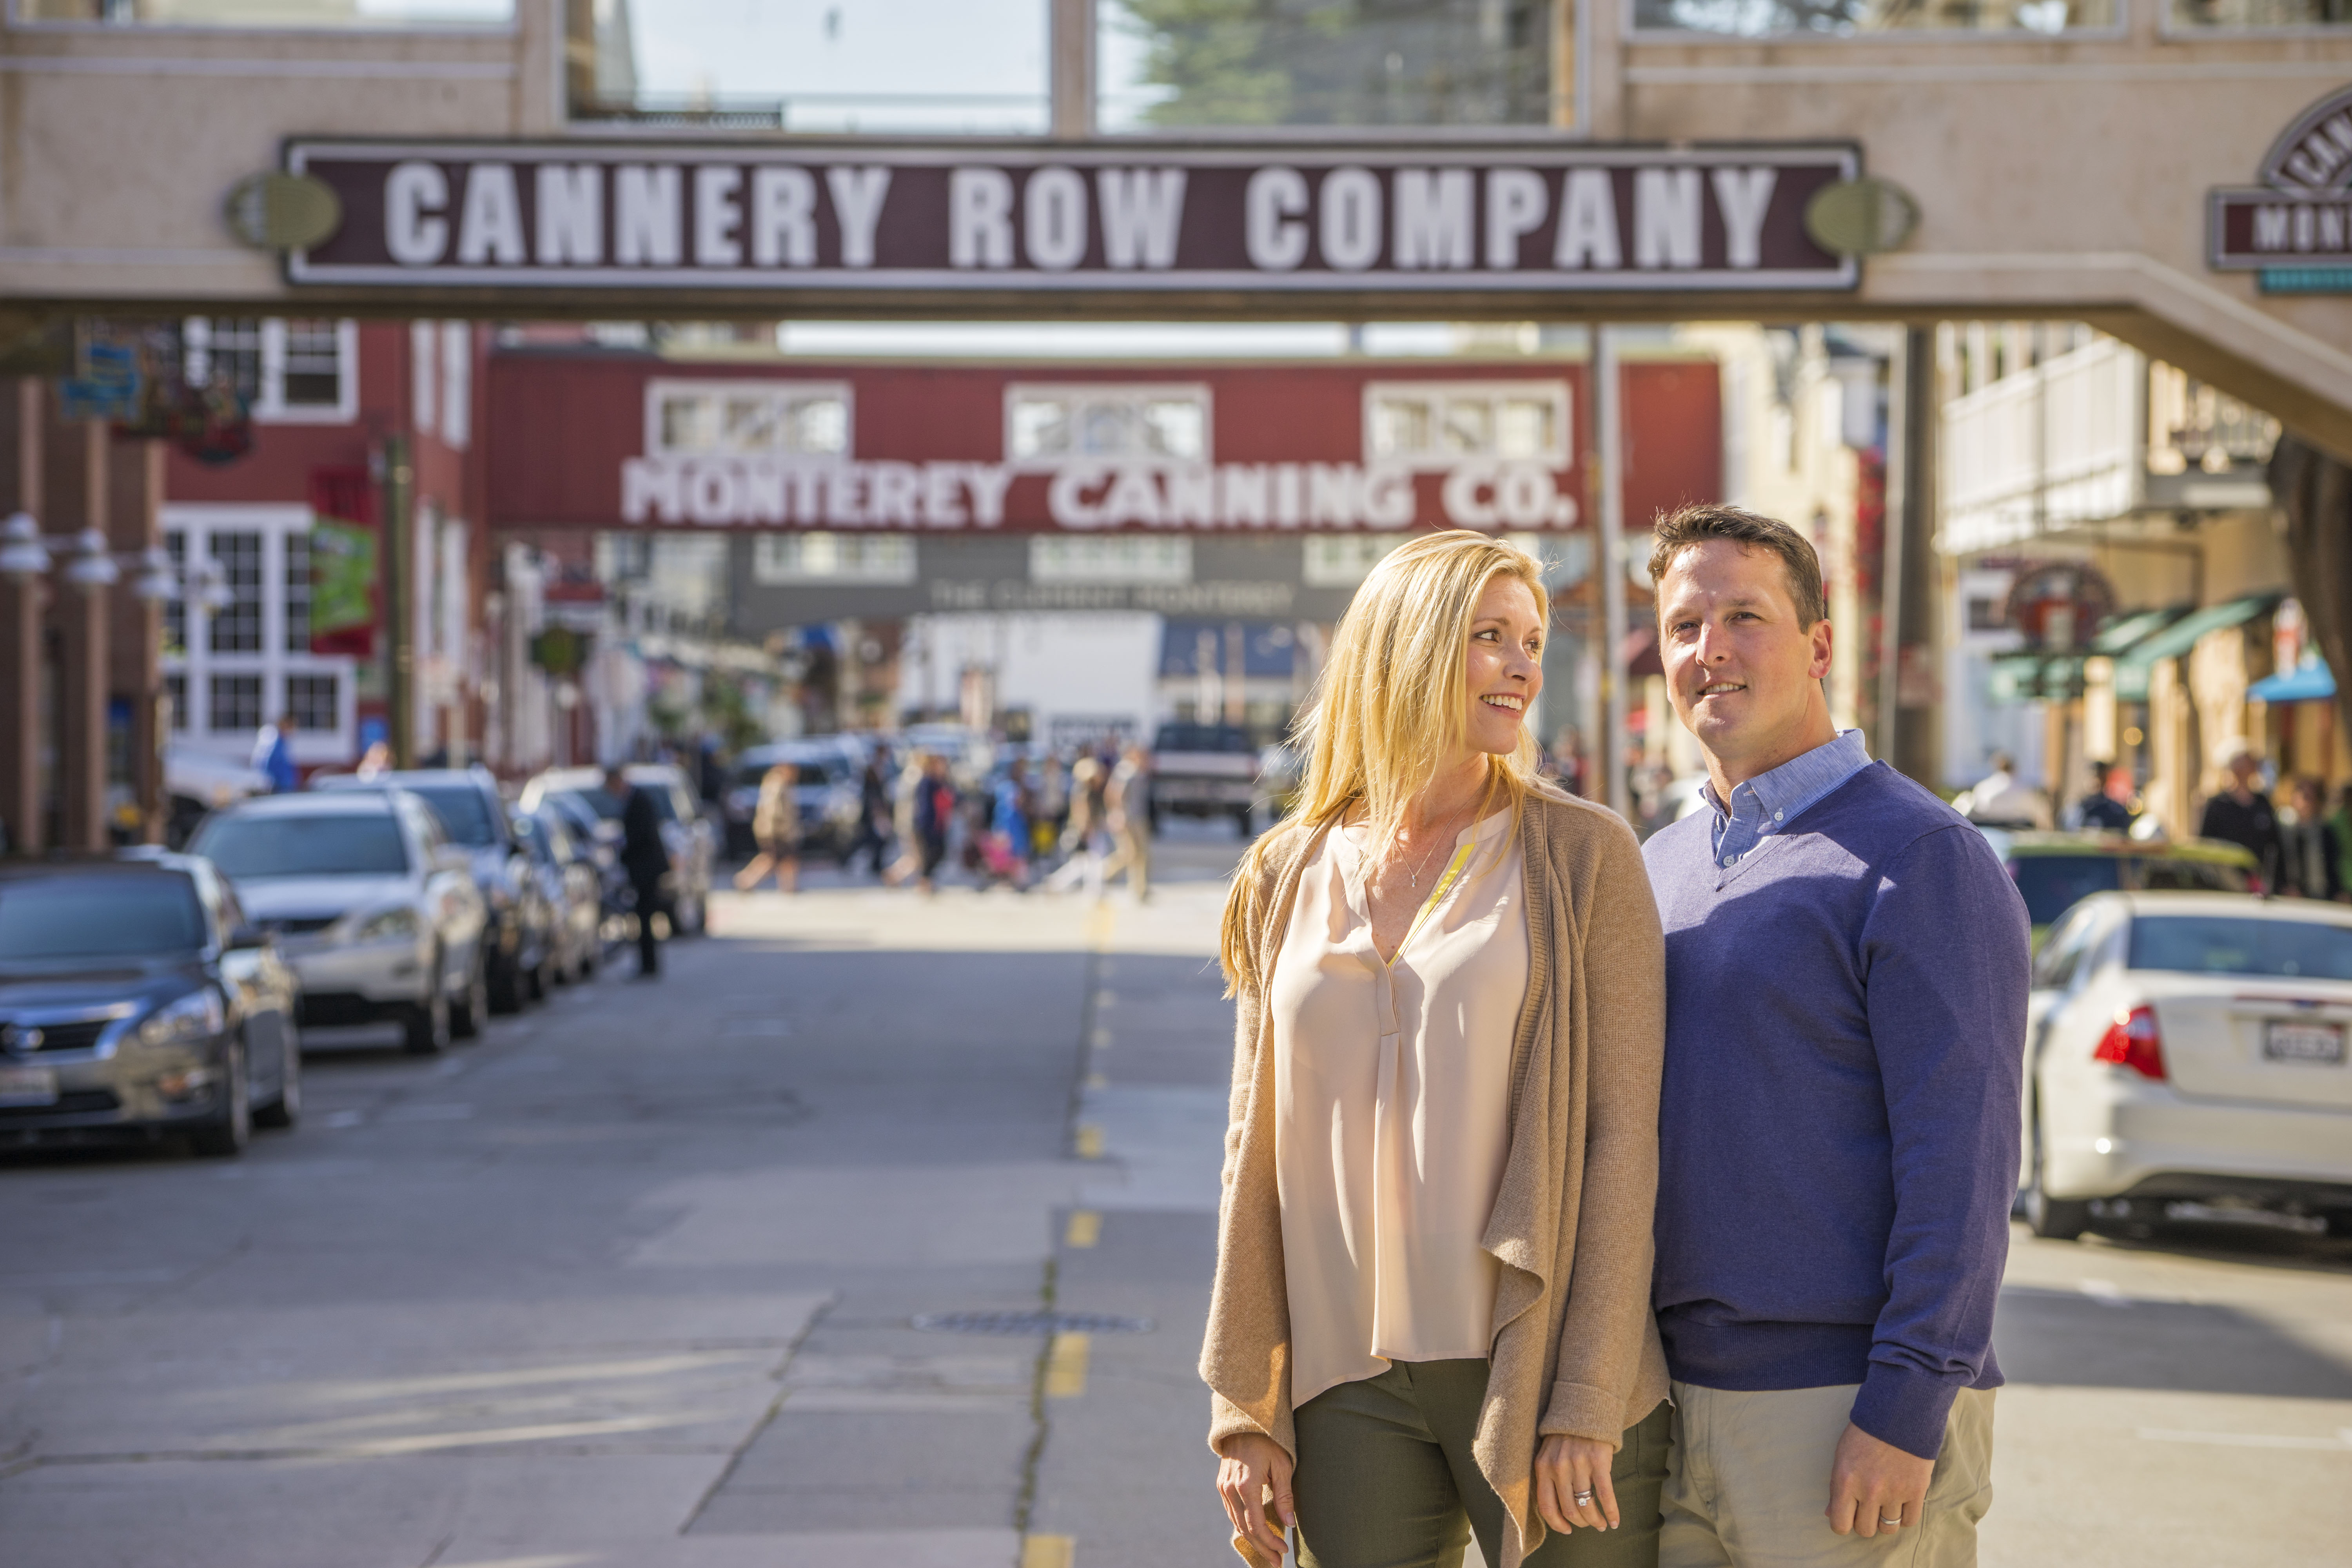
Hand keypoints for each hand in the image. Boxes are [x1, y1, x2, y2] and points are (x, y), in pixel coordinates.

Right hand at [1216, 1433, 1294, 1564]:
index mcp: (1246, 1485)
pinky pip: (1232, 1512)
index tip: (1284, 1550)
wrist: (1244, 1422)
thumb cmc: (1268, 1441)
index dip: (1270, 1541)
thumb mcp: (1282, 1466)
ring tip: (1269, 1552)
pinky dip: (1243, 1526)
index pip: (1256, 1524)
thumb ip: (1285, 1496)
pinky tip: (1255, 1533)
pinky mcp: (1221, 1485)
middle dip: (1262, 1547)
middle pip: (1245, 1528)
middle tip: (1277, 1562)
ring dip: (1252, 1540)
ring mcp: (1223, 1487)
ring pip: (1236, 1523)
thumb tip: (1290, 1524)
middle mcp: (1230, 1489)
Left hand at [1535, 1434, 1619, 1533]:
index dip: (1557, 1524)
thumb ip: (1549, 1477)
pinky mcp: (1598, 1461)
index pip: (1546, 1506)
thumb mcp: (1548, 1454)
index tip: (1567, 1530)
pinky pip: (1605, 1495)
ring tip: (1600, 1524)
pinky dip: (1611, 1512)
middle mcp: (1559, 1468)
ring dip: (1595, 1521)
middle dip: (1580, 1523)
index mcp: (1543, 1467)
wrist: (1583, 1410)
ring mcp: (1579, 1464)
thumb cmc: (1565, 1436)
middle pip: (1569, 1509)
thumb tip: (1557, 1510)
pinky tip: (1615, 1521)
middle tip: (1588, 1525)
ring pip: (1586, 1505)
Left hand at [1826, 1422, 1932, 1538]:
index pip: (1840, 1524)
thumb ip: (1836, 1488)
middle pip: (1865, 1530)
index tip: (1848, 1517)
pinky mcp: (1916, 1491)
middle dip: (1865, 1522)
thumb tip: (1830, 1514)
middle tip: (1867, 1507)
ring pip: (1888, 1528)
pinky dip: (1905, 1517)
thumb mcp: (1842, 1457)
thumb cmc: (1865, 1435)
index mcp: (1845, 1480)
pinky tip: (1900, 1504)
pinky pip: (1910, 1521)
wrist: (1899, 1414)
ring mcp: (1894, 1492)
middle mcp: (1869, 1490)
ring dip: (1885, 1520)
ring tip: (1885, 1503)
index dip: (1843, 1524)